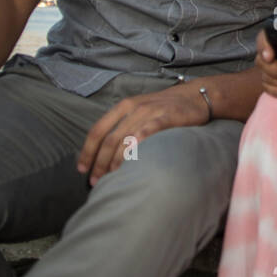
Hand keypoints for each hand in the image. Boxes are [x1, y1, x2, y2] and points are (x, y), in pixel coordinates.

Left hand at [77, 84, 209, 185]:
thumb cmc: (165, 108)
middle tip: (95, 180)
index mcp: (124, 106)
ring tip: (111, 177)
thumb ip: (124, 126)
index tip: (82, 169)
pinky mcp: (168, 116)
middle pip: (110, 139)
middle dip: (100, 162)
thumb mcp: (140, 110)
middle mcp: (134, 108)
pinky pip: (151, 129)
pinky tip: (133, 152)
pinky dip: (140, 139)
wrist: (195, 96)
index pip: (98, 129)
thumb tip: (105, 153)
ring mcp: (151, 111)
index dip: (88, 150)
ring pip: (127, 137)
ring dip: (116, 160)